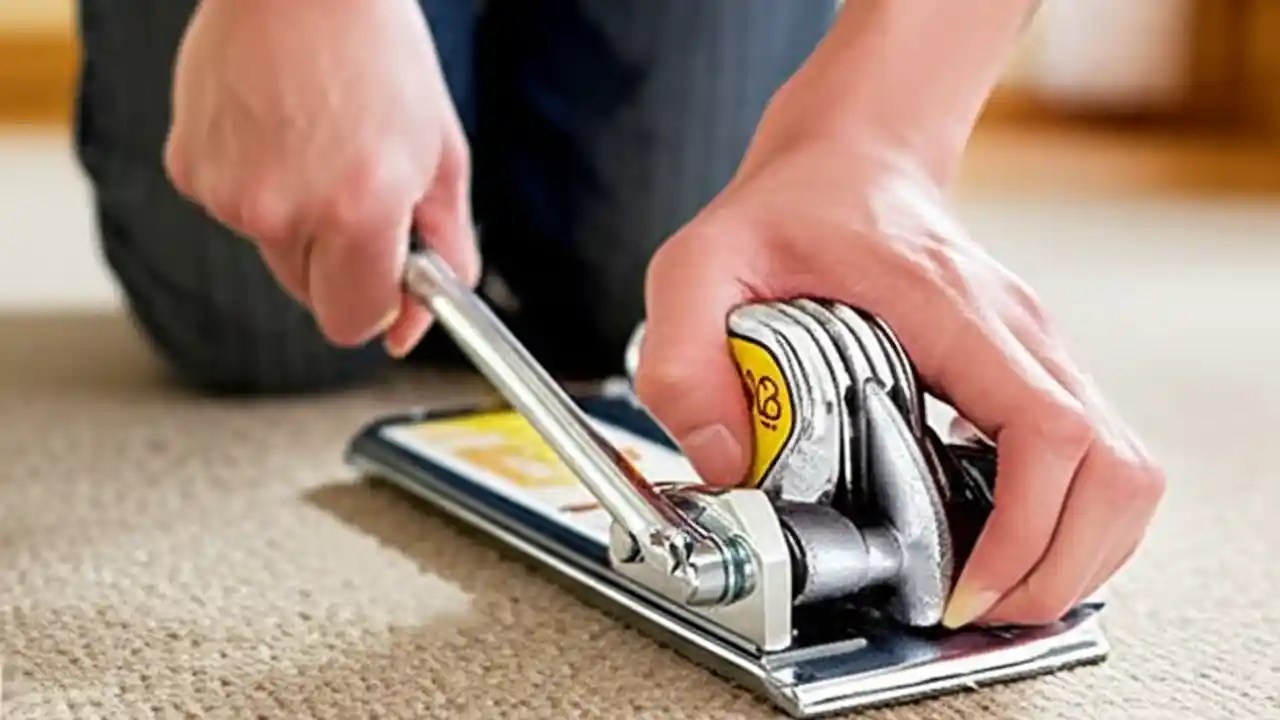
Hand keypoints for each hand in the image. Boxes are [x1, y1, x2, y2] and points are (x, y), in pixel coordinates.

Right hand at [163, 0, 477, 355]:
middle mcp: (284, 211)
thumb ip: (445, 252)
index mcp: (357, 211)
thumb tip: (411, 329)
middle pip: (310, 294)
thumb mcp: (443, 160)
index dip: (377, 306)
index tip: (389, 277)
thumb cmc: (382, 59)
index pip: (352, 322)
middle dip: (340, 259)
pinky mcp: (189, 168)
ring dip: (298, 218)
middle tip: (359, 186)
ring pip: (273, 251)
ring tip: (318, 143)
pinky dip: (257, 185)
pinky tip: (277, 130)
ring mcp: (228, 192)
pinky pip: (234, 210)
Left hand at [633, 76, 1165, 628]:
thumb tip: (724, 465)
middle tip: (978, 610)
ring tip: (993, 593)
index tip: (967, 586)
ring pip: (1122, 476)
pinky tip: (1003, 546)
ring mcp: (1036, 353)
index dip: (1025, 531)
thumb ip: (684, 360)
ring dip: (1075, 555)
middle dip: (1058, 569)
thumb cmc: (792, 207)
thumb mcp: (700, 265)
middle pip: (1114, 474)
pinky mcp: (1032, 372)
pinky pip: (1094, 465)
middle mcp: (1016, 334)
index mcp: (949, 310)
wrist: (852, 157)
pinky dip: (1067, 524)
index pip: (1046, 432)